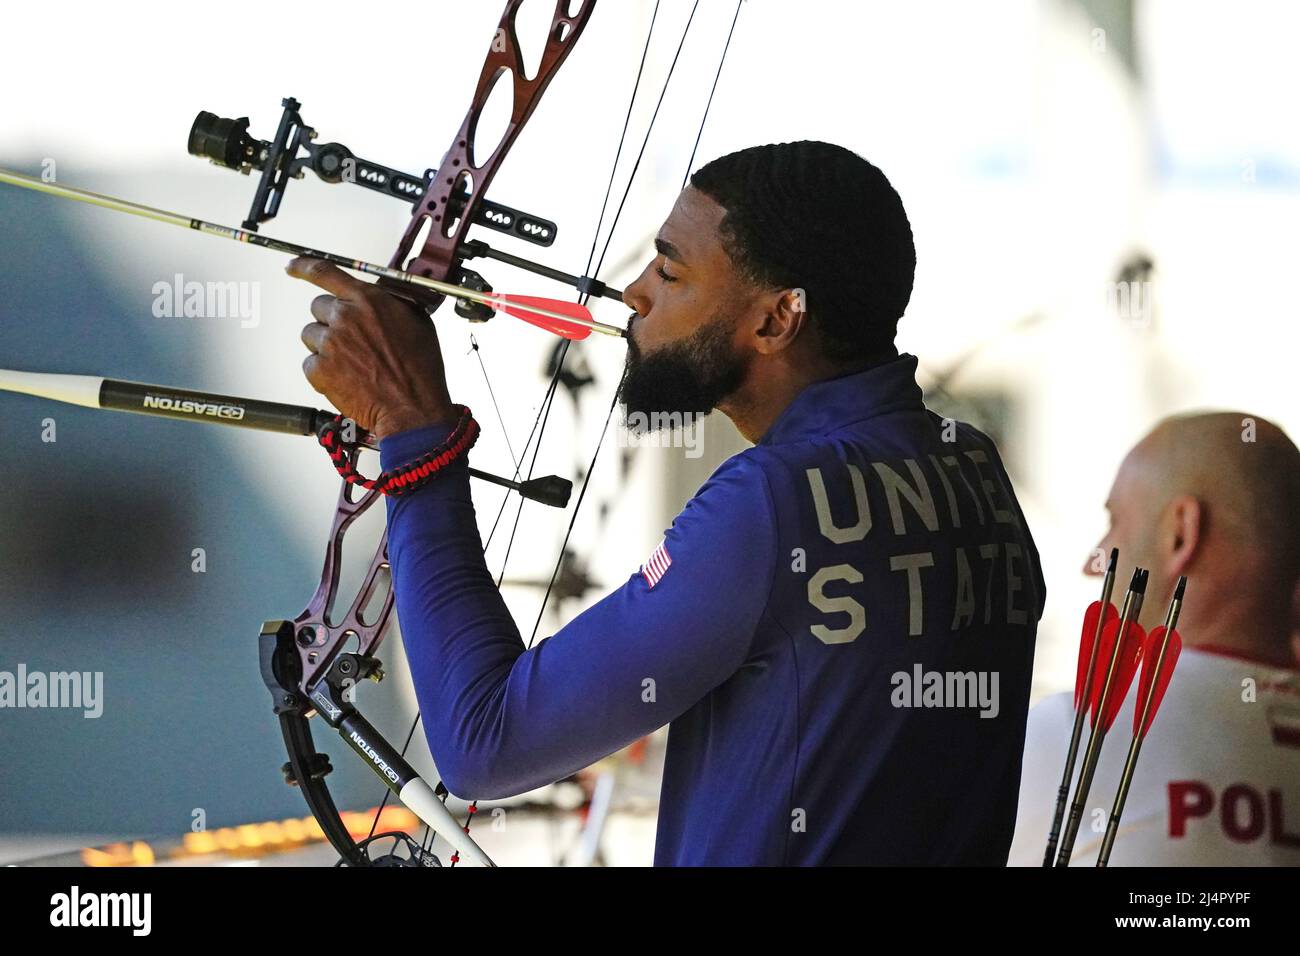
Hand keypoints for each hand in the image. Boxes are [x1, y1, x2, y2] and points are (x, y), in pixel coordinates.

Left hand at [288, 256, 457, 438]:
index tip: (293, 267)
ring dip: (326, 347)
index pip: (325, 272)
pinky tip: (346, 379)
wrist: (412, 407)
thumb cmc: (419, 370)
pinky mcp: (320, 369)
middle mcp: (345, 317)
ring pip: (311, 335)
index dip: (304, 266)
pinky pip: (309, 364)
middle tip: (351, 342)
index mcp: (368, 300)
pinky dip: (323, 373)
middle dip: (332, 322)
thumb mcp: (417, 322)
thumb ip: (391, 304)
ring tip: (352, 364)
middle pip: (318, 308)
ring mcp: (330, 343)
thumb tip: (380, 299)